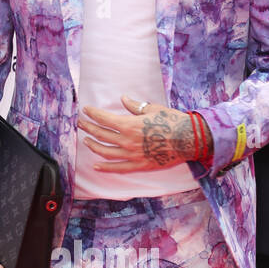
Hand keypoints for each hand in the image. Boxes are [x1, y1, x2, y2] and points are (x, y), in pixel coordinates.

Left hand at [77, 95, 209, 170]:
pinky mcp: (138, 165)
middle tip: (80, 123)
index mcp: (129, 124)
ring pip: (105, 151)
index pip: (104, 119)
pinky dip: (105, 167)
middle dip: (88, 127)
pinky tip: (96, 165)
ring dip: (93, 145)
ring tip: (87, 141)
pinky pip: (117, 168)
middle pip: (101, 134)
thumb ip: (135, 106)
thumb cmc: (172, 121)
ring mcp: (131, 155)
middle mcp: (127, 141)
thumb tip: (124, 99)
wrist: (187, 140)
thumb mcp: (152, 109)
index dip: (92, 114)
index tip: (85, 110)